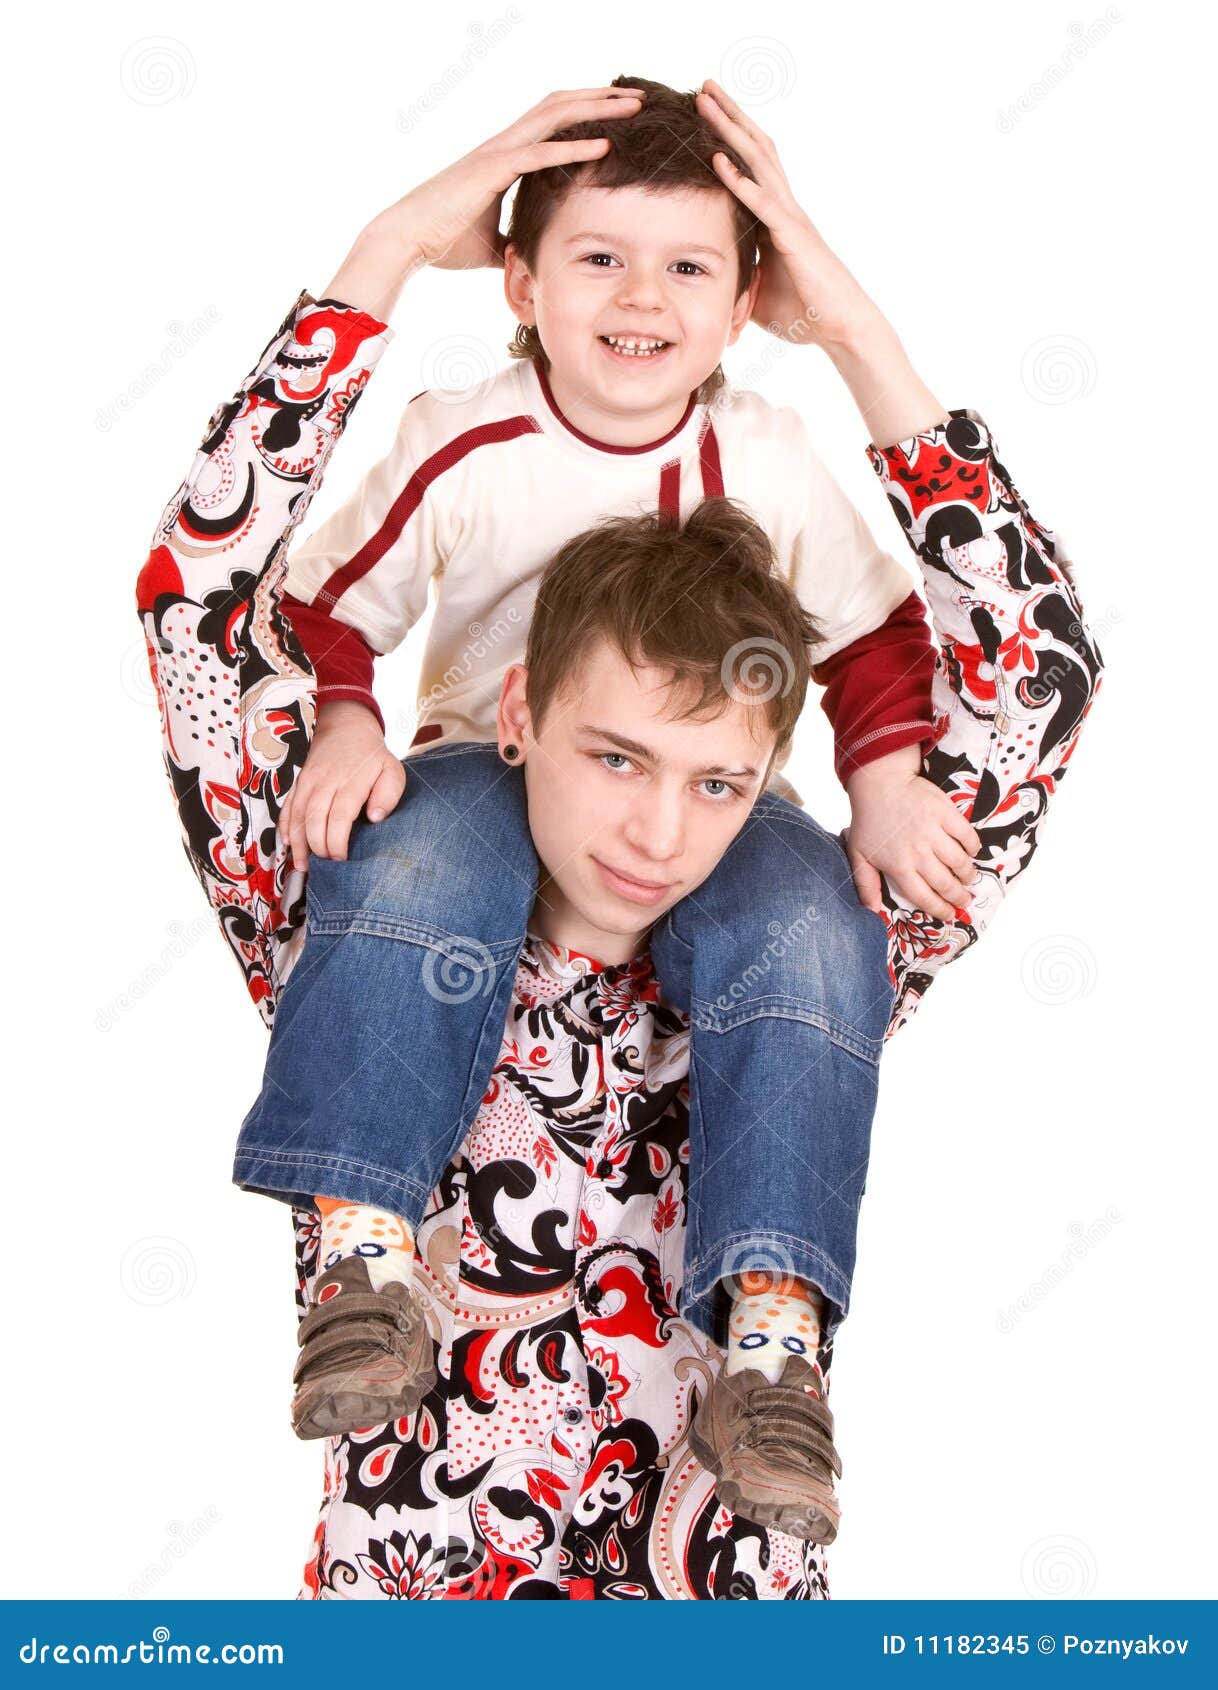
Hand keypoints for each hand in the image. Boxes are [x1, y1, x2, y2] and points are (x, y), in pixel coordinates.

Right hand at [277, 701, 405, 871]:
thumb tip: (376, 818)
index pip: (340, 816)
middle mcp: (326, 781)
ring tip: (303, 866)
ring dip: (298, 843)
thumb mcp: (392, 770)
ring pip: (298, 815)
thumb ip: (388, 794)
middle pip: (315, 819)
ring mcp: (308, 781)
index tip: (341, 859)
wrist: (346, 726)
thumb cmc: (372, 756)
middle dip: (317, 846)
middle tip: (325, 866)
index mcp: (352, 781)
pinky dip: (285, 826)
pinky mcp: (298, 782)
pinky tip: (288, 844)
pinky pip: (287, 806)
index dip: (337, 841)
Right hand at [380, 87, 645, 272]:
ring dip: (595, 110)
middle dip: (600, 99)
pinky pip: (539, 152)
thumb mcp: (493, 241)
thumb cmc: (444, 241)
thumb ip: (515, 237)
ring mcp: (498, 153)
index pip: (554, 123)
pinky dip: (572, 147)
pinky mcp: (491, 170)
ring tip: (631, 106)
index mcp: (506, 157)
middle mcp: (504, 145)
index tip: (621, 114)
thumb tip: (531, 251)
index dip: (587, 113)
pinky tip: (603, 144)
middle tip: (637, 97)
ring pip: (554, 118)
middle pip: (560, 108)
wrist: (408, 240)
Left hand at [694, 78, 879, 348]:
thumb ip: (738, 277)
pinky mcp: (793, 236)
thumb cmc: (804, 313)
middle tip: (704, 86)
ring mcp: (790, 218)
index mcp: (775, 218)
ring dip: (731, 130)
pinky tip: (718, 160)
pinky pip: (762, 203)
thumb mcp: (758, 293)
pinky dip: (739, 181)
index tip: (704, 114)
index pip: (749, 167)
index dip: (729, 138)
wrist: (840, 328)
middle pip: (754, 150)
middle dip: (729, 116)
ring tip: (707, 100)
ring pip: (757, 162)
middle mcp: (784, 208)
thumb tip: (711, 284)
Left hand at [843, 748, 982, 921]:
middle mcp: (918, 852)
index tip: (949, 915)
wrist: (880, 783)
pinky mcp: (945, 813)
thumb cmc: (868, 820)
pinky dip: (972, 846)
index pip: (923, 896)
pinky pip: (967, 835)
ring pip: (959, 862)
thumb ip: (866, 885)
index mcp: (898, 866)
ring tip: (968, 878)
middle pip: (945, 883)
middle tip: (964, 901)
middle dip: (958, 897)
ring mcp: (933, 832)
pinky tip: (971, 851)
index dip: (939, 909)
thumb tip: (871, 912)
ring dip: (967, 874)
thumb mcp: (859, 855)